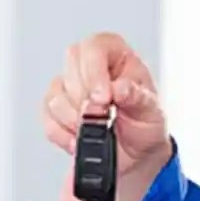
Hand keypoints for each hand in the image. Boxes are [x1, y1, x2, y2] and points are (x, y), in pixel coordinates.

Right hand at [42, 32, 171, 189]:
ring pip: (56, 95)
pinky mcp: (57, 109)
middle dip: (85, 99)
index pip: (94, 47)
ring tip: (96, 127)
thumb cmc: (145, 123)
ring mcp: (71, 87)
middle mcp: (91, 67)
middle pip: (70, 67)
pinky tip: (80, 137)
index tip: (103, 98)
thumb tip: (120, 88)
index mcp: (116, 56)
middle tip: (102, 116)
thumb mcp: (152, 109)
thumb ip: (137, 97)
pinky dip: (63, 132)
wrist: (137, 153)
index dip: (94, 71)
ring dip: (75, 119)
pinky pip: (48, 117)